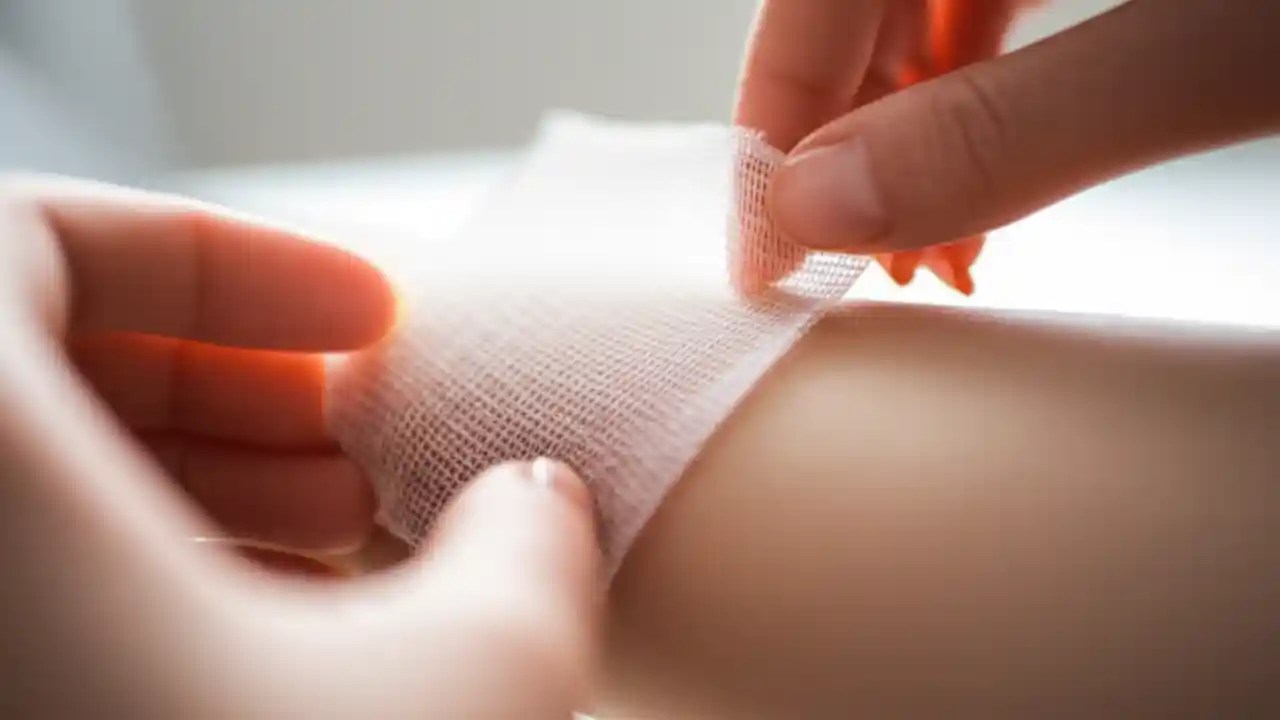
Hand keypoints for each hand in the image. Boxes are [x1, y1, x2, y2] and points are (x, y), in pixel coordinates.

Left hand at [0, 177, 601, 716]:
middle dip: (236, 390)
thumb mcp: (469, 682)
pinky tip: (298, 647)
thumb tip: (537, 499)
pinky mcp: (8, 705)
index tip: (364, 316)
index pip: (28, 242)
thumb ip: (526, 547)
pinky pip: (44, 603)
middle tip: (359, 451)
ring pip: (46, 494)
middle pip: (48, 372)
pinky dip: (160, 592)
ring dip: (213, 494)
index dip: (211, 256)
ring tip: (349, 554)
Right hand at [738, 0, 1279, 284]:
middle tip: (862, 274)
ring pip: (921, 25)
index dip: (769, 123)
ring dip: (912, 148)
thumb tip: (821, 206)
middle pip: (857, 14)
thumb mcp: (1215, 49)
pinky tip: (983, 194)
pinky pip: (995, 27)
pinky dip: (979, 115)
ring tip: (935, 260)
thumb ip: (1015, 123)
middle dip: (847, 151)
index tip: (759, 256)